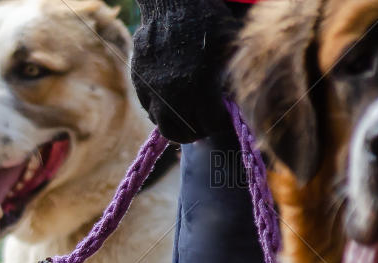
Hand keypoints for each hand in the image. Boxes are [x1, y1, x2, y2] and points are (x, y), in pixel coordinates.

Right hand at [131, 0, 242, 143]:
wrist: (172, 4)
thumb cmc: (208, 22)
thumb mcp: (230, 47)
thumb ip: (232, 79)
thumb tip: (237, 100)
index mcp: (201, 87)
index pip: (212, 125)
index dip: (220, 123)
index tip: (223, 117)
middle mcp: (175, 95)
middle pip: (185, 134)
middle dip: (198, 132)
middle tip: (204, 125)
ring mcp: (154, 91)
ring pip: (164, 126)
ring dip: (177, 126)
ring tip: (187, 118)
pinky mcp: (140, 84)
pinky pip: (150, 109)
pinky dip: (162, 111)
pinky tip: (172, 101)